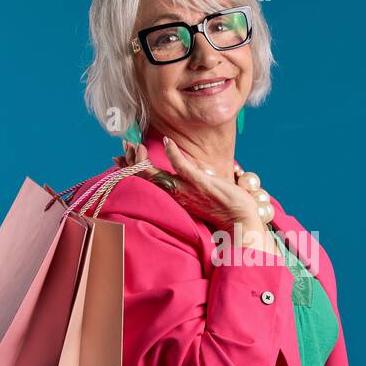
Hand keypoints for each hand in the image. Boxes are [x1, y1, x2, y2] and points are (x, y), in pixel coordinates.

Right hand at [131, 137, 278, 253]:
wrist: (241, 222)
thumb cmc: (223, 208)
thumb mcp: (200, 194)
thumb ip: (189, 182)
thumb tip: (184, 168)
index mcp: (176, 196)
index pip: (148, 180)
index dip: (133, 168)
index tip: (123, 156)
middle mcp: (177, 194)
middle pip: (145, 177)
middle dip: (131, 161)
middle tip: (124, 146)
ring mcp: (187, 190)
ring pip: (156, 174)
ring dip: (143, 158)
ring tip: (136, 145)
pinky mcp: (201, 184)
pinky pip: (182, 168)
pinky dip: (174, 154)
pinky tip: (168, 142)